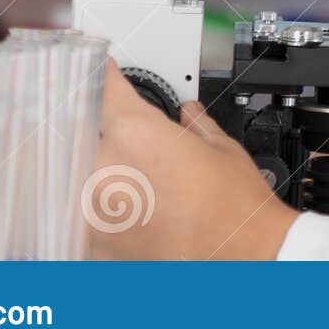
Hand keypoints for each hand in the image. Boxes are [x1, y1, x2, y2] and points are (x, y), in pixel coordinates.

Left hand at [87, 62, 297, 259]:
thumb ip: (194, 124)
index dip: (106, 77)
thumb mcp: (221, 147)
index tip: (103, 72)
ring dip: (104, 174)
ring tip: (140, 184)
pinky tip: (134, 213)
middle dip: (109, 134)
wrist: (243, 256)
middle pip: (90, 136)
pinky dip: (105, 211)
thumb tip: (187, 115)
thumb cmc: (236, 205)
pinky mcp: (97, 243)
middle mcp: (106, 168)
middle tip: (138, 144)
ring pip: (85, 177)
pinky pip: (88, 216)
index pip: (106, 91)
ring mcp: (96, 209)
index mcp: (135, 132)